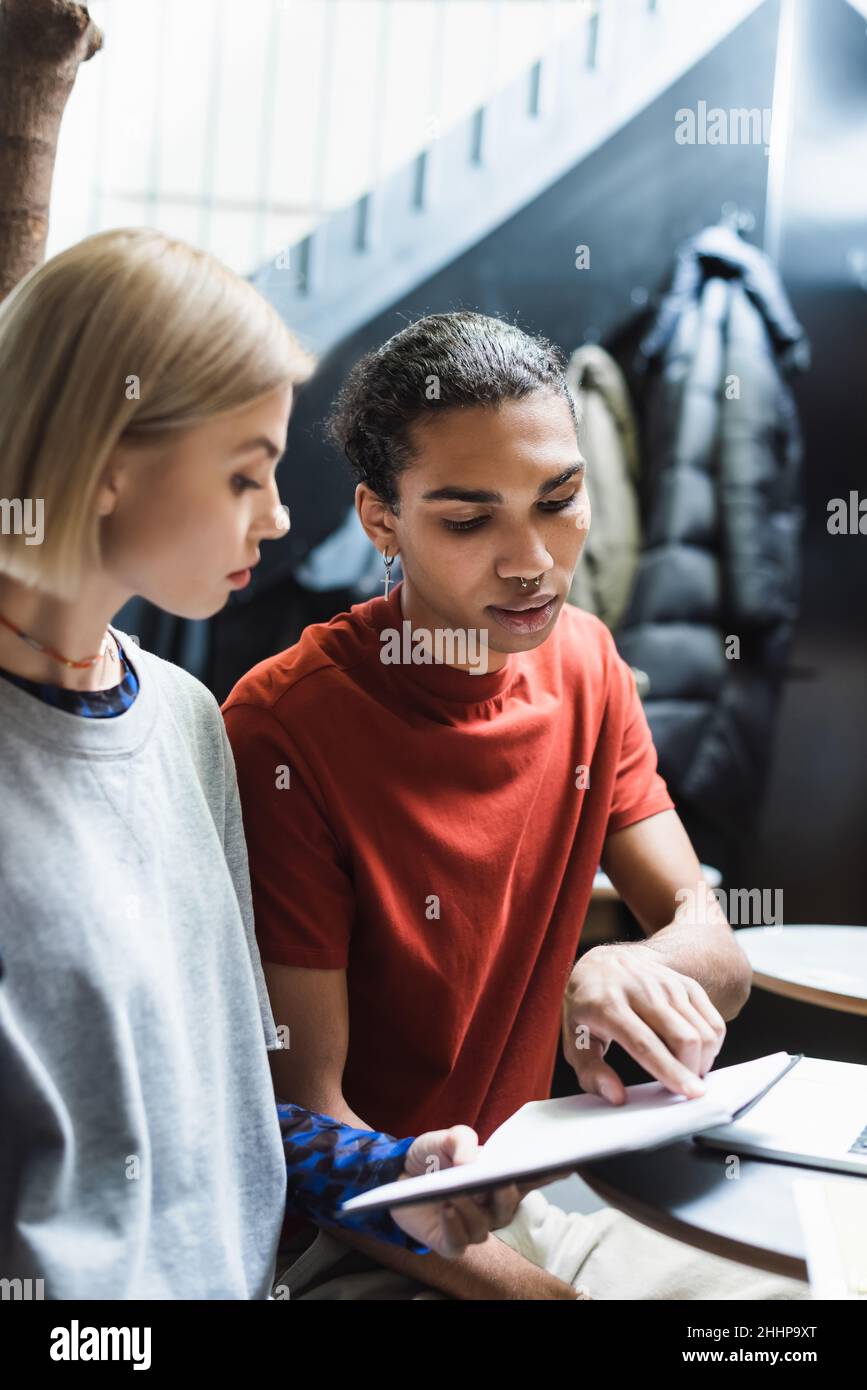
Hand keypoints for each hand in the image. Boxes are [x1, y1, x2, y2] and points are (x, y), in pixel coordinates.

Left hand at [390, 1126, 575, 1256]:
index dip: (551, 1173)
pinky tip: (447, 1208)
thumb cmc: (432, 1156)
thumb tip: (472, 1162)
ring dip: (471, 1207)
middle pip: (510, 1206)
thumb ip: (462, 1140)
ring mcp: (473, 1226)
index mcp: (500, 1178)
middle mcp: (492, 1206)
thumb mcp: (447, 1137)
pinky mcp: (449, 1242)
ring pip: (484, 1226)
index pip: (531, 1178)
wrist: (398, 1174)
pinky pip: (459, 1242)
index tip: (567, 1163)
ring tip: (456, 1192)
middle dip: (506, 1192)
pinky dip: (455, 1225)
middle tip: (499, 1179)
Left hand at [561, 944, 725, 1103]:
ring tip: (686, 1071)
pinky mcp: (685, 983)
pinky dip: (711, 1045)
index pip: (645, 1043)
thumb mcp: (575, 1039)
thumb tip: (616, 1098)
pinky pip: (713, 1021)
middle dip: (691, 1071)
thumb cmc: (588, 1007)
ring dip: (702, 1060)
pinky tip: (695, 1053)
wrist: (604, 962)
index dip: (670, 1070)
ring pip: (703, 1030)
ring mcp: (666, 984)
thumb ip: (591, 1072)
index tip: (689, 1093)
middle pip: (683, 1037)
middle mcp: (640, 990)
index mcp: (607, 1005)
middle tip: (681, 1088)